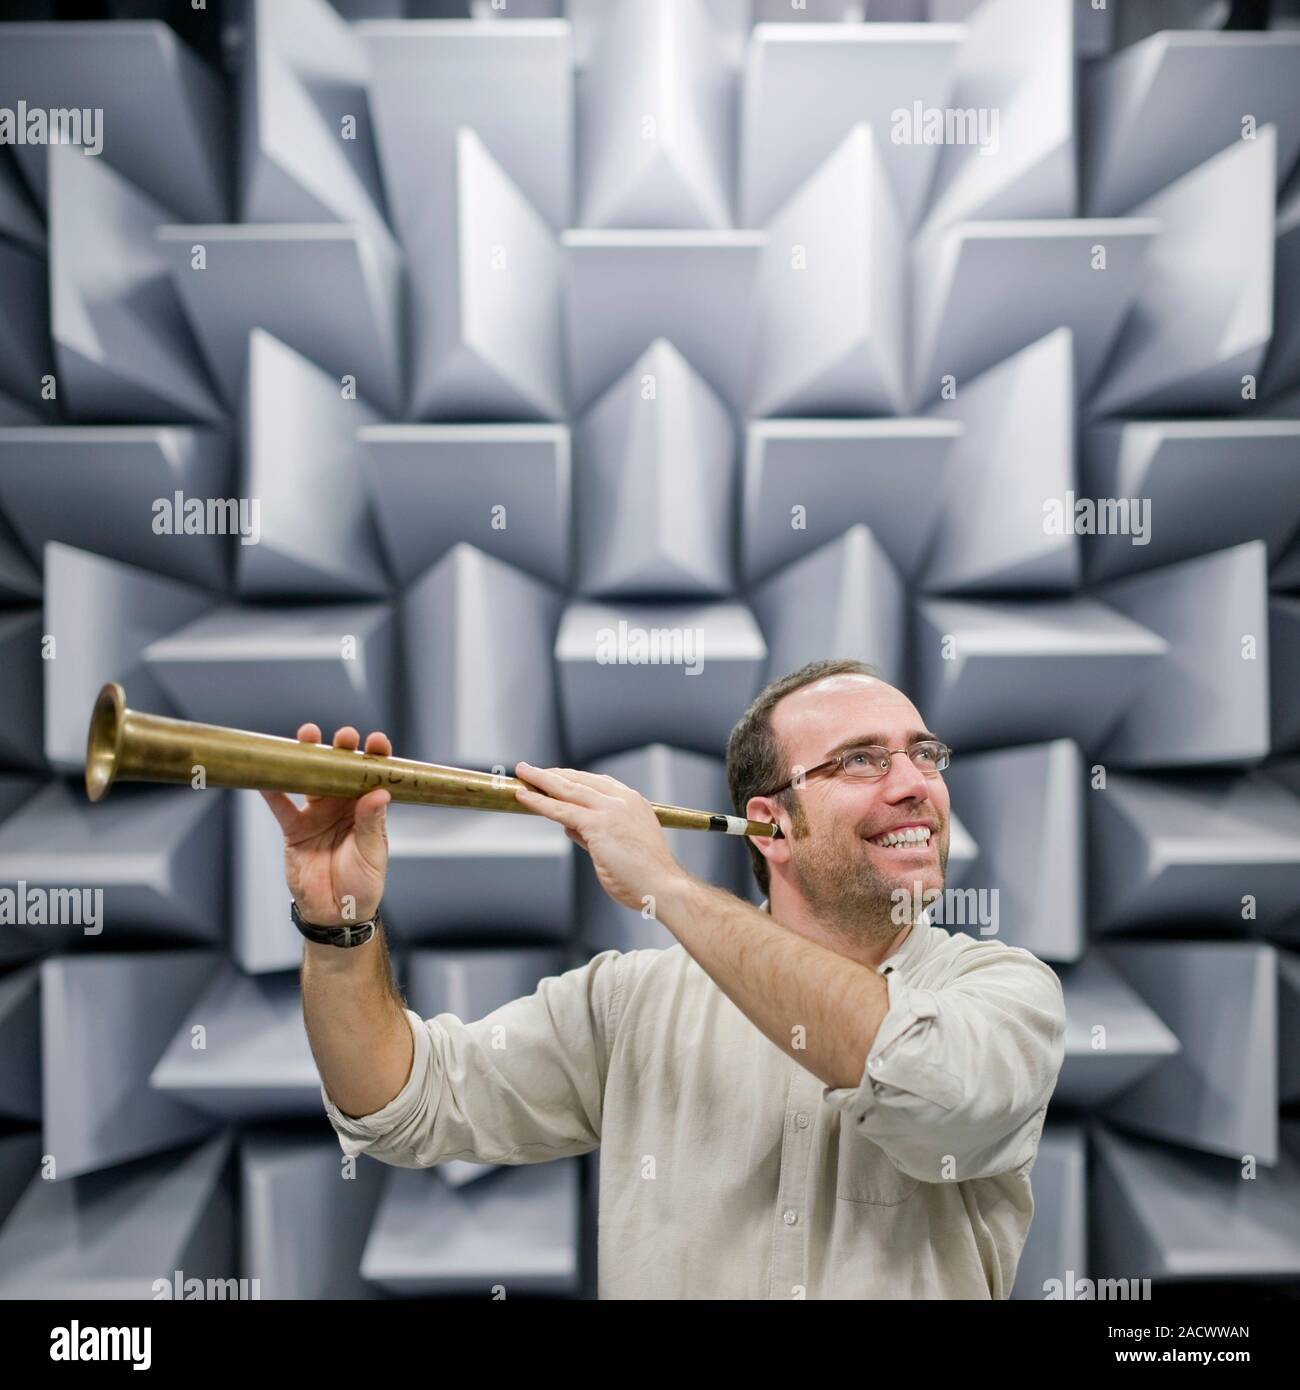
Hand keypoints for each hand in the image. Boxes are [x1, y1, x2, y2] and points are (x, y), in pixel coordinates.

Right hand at [259, 724, 391, 926]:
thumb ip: (371, 823)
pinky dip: (273, 791)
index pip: (372, 776)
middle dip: (341, 750)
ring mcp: (317, 815)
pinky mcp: (294, 829)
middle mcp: (342, 805)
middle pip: (340, 771)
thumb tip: (379, 792)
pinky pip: (281, 806)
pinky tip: (266, 775)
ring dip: (308, 759)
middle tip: (343, 736)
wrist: (335, 912)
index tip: (377, 741)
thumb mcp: (372, 853)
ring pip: (310, 780)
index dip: (375, 756)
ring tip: (307, 736)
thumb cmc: (363, 884)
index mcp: (366, 808)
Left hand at [513, 762, 687, 912]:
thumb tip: (570, 828)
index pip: (597, 783)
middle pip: (580, 781)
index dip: (571, 778)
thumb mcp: (618, 848)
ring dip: (541, 780)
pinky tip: (524, 797)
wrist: (663, 888)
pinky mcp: (599, 825)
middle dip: (552, 774)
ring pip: (568, 790)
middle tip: (529, 769)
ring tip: (522, 773)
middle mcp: (623, 800)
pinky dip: (540, 802)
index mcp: (633, 803)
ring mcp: (611, 810)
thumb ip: (594, 835)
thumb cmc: (644, 876)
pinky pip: (562, 810)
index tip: (553, 775)